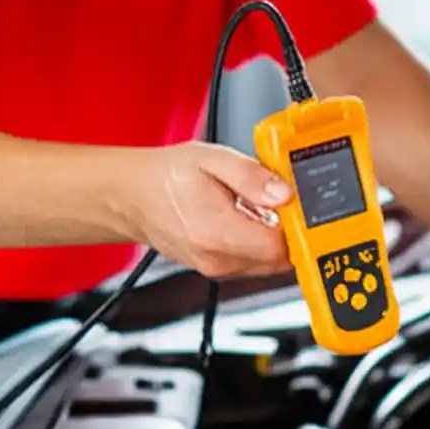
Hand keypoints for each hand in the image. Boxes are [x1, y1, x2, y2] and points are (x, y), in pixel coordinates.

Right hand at [116, 142, 291, 277]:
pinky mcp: (216, 270)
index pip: (281, 247)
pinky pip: (253, 262)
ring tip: (259, 208)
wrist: (130, 196)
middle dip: (289, 231)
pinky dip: (259, 244)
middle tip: (280, 201)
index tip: (299, 204)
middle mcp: (218, 259)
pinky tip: (248, 221)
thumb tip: (284, 193)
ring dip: (274, 238)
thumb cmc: (165, 177)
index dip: (297, 225)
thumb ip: (252, 176)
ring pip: (268, 263)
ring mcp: (217, 268)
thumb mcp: (212, 159)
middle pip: (280, 258)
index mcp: (218, 233)